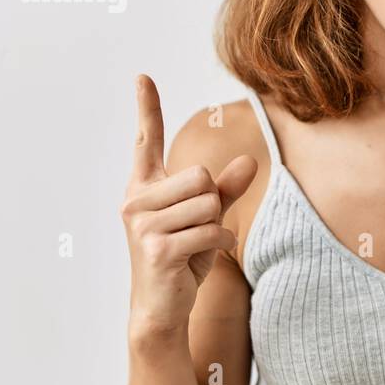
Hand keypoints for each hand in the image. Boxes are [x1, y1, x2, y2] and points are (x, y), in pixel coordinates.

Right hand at [120, 74, 257, 334]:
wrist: (162, 308)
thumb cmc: (182, 261)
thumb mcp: (207, 220)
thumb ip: (225, 190)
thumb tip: (249, 161)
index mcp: (144, 188)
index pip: (146, 141)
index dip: (147, 108)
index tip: (143, 76)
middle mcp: (135, 201)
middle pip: (200, 175)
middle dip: (211, 203)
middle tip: (194, 231)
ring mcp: (142, 224)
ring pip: (208, 203)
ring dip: (215, 227)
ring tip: (195, 247)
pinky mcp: (157, 247)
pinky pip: (210, 230)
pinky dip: (219, 244)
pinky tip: (201, 259)